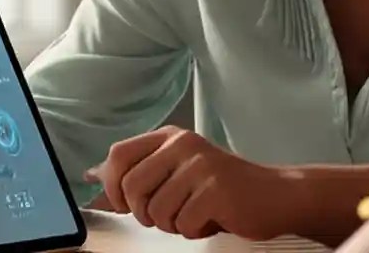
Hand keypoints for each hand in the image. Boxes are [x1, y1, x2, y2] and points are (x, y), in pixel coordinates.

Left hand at [85, 126, 300, 240]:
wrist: (277, 195)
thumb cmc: (222, 186)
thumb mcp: (177, 169)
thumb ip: (138, 169)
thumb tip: (92, 173)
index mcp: (170, 137)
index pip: (119, 155)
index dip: (112, 185)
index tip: (125, 203)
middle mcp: (183, 145)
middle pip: (132, 186)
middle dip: (142, 212)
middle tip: (165, 215)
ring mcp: (200, 167)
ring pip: (156, 211)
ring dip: (172, 224)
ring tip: (194, 214)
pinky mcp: (216, 191)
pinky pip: (184, 224)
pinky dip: (194, 231)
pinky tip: (211, 220)